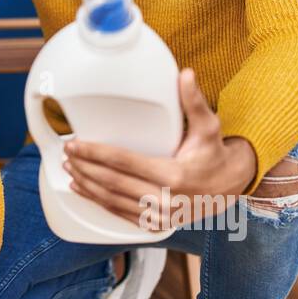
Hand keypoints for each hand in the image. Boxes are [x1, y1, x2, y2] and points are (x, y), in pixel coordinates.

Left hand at [61, 67, 257, 229]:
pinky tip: (84, 190)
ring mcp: (160, 215)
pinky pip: (121, 214)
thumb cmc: (214, 153)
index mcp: (174, 175)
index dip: (95, 153)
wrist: (230, 186)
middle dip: (85, 168)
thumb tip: (185, 74)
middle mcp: (166, 199)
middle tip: (67, 154)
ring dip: (87, 185)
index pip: (124, 163)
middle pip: (113, 183)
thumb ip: (194, 101)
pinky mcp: (156, 224)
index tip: (75, 144)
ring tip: (70, 169)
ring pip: (113, 201)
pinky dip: (99, 202)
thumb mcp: (208, 126)